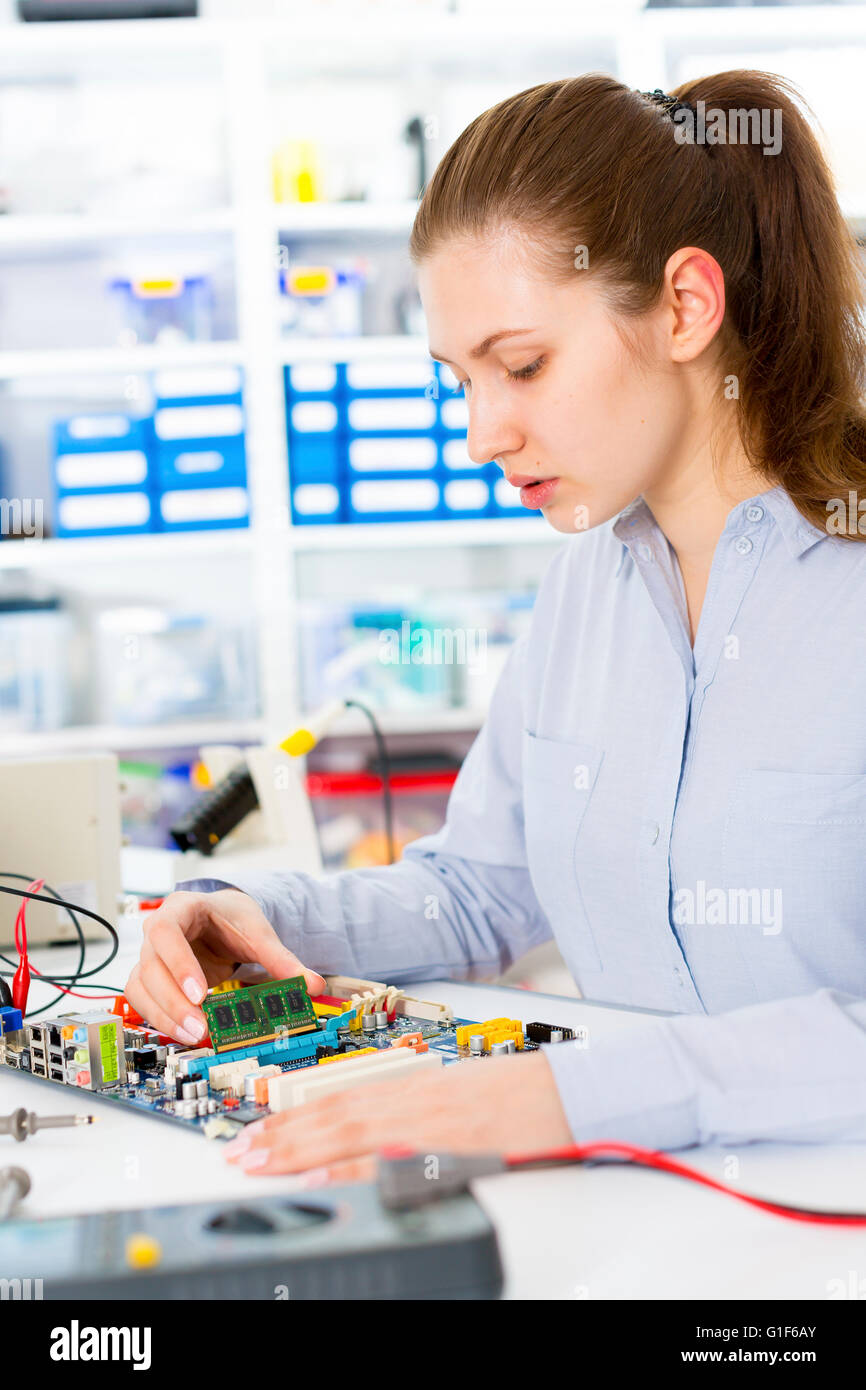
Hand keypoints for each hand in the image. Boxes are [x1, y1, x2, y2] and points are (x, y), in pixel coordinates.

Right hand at [124, 888, 325, 1044]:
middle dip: (174, 1002)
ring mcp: (150, 956)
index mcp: (181, 908)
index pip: (167, 932)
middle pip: (151, 967)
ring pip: (141, 988)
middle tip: (201, 1028)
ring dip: (164, 1015)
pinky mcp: (151, 978)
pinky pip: (143, 1000)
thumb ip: (282, 958)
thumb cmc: (232, 918)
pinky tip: (183, 1032)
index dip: (179, 964)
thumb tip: (312, 984)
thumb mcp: (258, 931)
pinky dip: (159, 1018)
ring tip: (194, 1036)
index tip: (200, 993)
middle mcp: (157, 931)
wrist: (220, 916)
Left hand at [222, 1049, 572, 1183]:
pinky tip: (326, 1181)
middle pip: (333, 1116)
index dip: (292, 1118)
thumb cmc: (521, 1092)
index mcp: (413, 1087)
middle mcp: (414, 1100)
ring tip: (260, 1163)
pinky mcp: (451, 1148)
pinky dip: (356, 1170)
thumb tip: (371, 1135)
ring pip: (351, 1133)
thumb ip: (412, 1109)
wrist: (574, 1092)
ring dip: (300, 1150)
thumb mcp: (456, 1092)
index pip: (338, 1101)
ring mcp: (431, 1124)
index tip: (256, 1133)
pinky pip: (393, 1160)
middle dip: (281, 1137)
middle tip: (239, 1152)